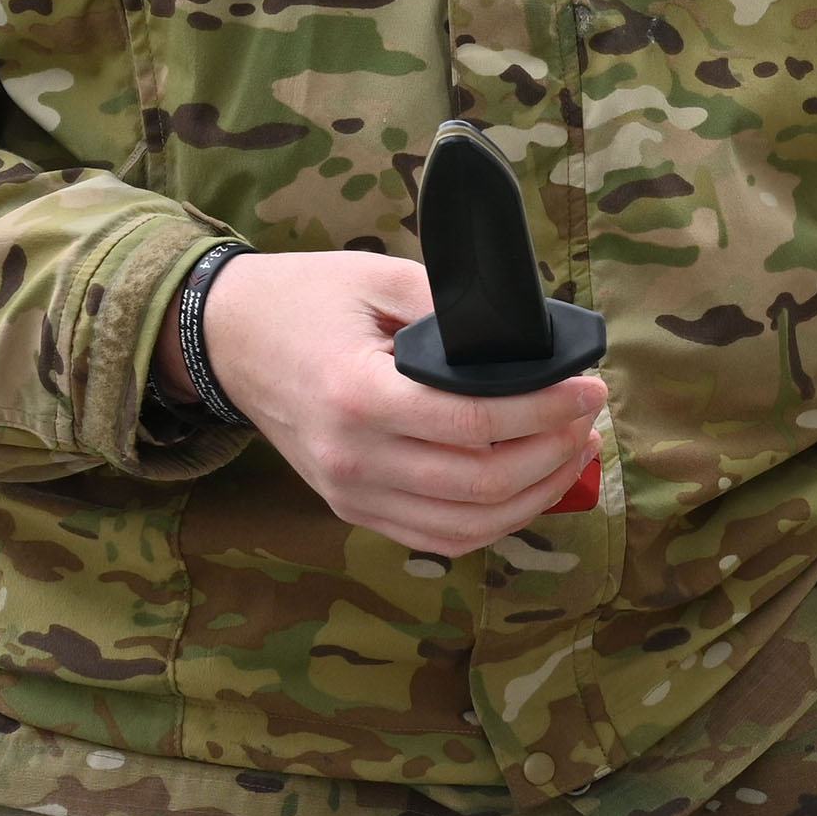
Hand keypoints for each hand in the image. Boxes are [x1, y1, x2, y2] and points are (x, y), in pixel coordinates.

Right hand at [191, 250, 607, 556]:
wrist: (228, 339)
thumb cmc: (306, 300)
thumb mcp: (380, 277)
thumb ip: (454, 307)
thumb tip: (532, 337)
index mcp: (359, 395)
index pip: (476, 423)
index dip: (546, 411)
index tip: (588, 389)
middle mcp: (353, 458)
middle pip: (481, 483)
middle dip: (553, 453)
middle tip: (588, 419)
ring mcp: (349, 492)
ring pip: (467, 524)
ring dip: (536, 495)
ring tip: (573, 454)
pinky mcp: (351, 508)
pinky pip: (438, 538)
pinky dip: (495, 522)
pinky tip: (530, 488)